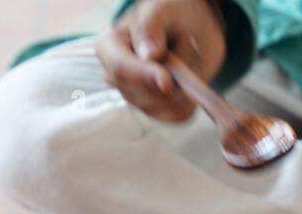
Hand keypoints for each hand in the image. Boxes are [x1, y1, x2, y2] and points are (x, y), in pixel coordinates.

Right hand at [97, 0, 226, 121]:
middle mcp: (116, 77)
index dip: (144, 76)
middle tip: (186, 42)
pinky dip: (192, 99)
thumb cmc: (171, 14)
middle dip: (173, 75)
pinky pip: (177, 115)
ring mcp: (135, 97)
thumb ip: (152, 26)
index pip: (120, 70)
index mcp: (109, 47)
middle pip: (143, 93)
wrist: (191, 28)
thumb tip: (149, 55)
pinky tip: (189, 78)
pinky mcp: (157, 111)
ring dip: (186, 83)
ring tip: (187, 56)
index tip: (168, 81)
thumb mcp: (161, 9)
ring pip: (164, 106)